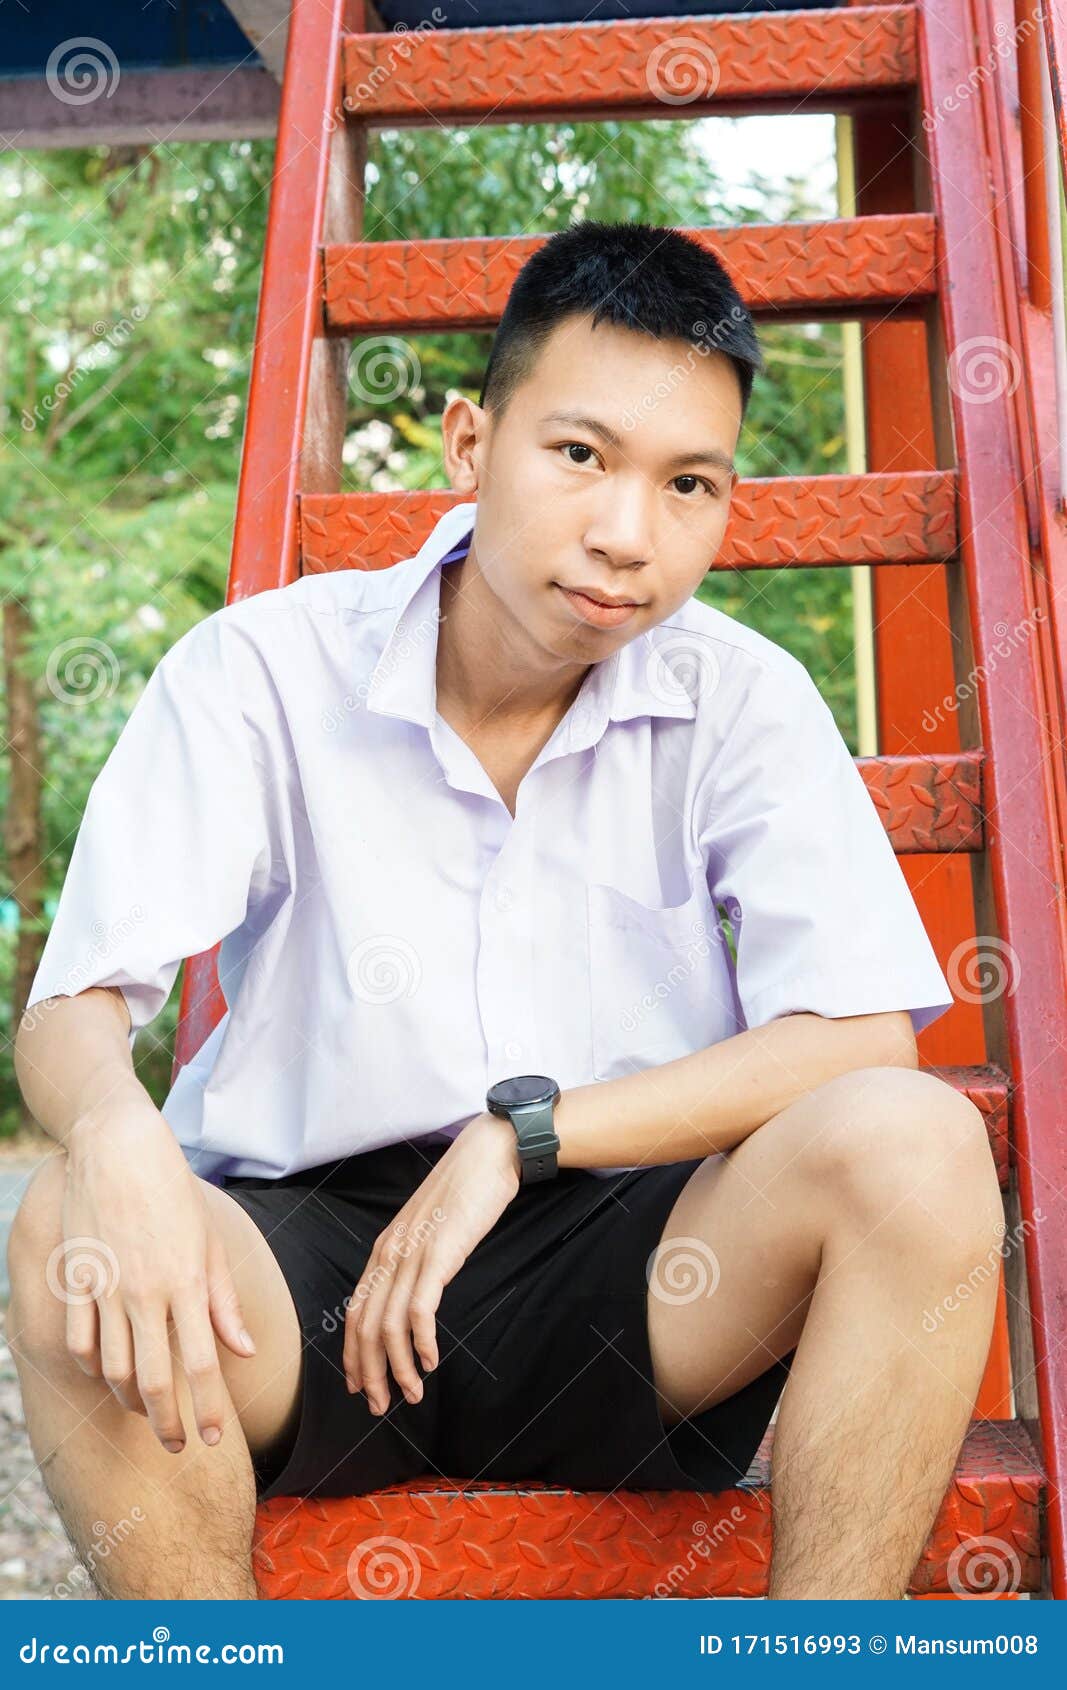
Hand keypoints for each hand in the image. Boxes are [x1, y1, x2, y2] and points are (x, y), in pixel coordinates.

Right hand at [61, 1100, 256, 1452]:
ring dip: (130, 1401)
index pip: (202, 1364)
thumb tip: (245, 1351)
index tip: (212, 1438)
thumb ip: (223, 1301)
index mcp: (185, 1282)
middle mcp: (144, 1292)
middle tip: (178, 1446)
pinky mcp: (76, 1280)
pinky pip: (80, 1341)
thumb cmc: (172, 1190)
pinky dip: (92, 1368)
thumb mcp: (208, 1241)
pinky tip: (107, 1374)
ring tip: (146, 1412)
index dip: (207, 1409)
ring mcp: (105, 1288)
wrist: (117, 1146)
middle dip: (167, 1423)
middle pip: (154, 1380)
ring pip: (113, 1369)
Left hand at [344, 1112, 520, 1414]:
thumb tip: (416, 1297)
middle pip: (364, 1326)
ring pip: (388, 1326)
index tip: (360, 1385)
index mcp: (384, 1249)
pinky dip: (421, 1343)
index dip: (353, 1354)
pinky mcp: (438, 1254)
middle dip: (369, 1373)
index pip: (356, 1312)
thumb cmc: (464, 1192)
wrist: (488, 1155)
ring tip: (411, 1394)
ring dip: (398, 1368)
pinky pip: (419, 1310)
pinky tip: (431, 1361)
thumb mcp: (431, 1230)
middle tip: (380, 1406)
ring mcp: (411, 1254)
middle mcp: (389, 1254)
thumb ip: (417, 1260)